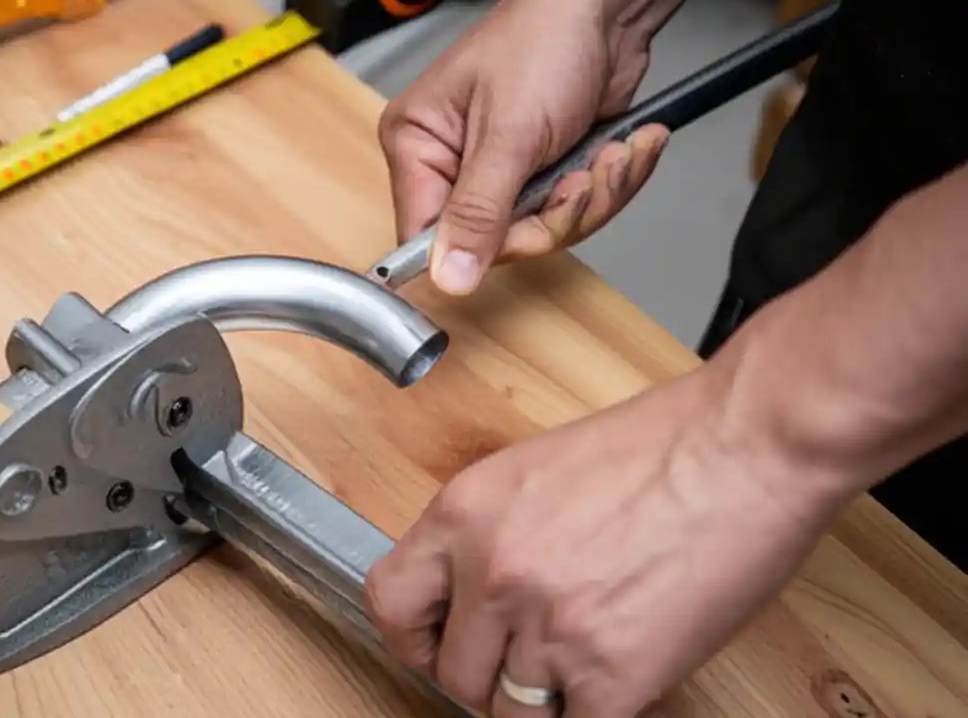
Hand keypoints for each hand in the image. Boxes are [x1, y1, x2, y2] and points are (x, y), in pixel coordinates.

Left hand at [364, 368, 853, 715]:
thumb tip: (471, 591)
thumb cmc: (661, 445)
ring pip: (510, 714)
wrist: (746, 446)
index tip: (438, 644)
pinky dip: (594, 711)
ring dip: (542, 699)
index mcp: (465, 513)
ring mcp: (550, 626)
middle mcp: (493, 572)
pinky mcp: (613, 673)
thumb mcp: (534, 470)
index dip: (414, 636)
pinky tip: (617, 675)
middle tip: (531, 657)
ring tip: (581, 660)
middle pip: (454, 674)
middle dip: (489, 675)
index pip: (390, 602)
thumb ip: (490, 532)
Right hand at [379, 0, 677, 294]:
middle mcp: (452, 163)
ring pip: (542, 229)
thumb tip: (446, 275)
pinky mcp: (542, 171)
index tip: (525, 231)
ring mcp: (500, 170)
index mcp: (417, 144)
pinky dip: (607, 184)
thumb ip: (478, 212)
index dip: (477, 248)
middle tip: (581, 178)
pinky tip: (621, 150)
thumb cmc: (544, 40)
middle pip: (494, 241)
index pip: (425, 234)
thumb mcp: (509, 133)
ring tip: (611, 155)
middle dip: (556, 214)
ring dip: (592, 197)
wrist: (605, 9)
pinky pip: (572, 211)